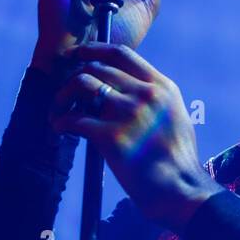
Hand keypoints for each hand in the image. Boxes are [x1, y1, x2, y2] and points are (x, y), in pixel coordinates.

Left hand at [50, 42, 222, 231]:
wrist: (181, 189)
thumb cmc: (177, 160)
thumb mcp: (175, 116)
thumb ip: (154, 99)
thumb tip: (125, 89)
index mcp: (161, 87)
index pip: (121, 54)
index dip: (93, 49)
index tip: (77, 54)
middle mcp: (145, 94)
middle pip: (96, 68)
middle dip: (73, 78)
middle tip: (64, 96)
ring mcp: (128, 114)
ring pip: (82, 84)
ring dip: (63, 97)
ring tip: (58, 111)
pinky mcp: (112, 137)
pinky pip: (75, 119)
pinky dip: (61, 121)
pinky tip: (60, 128)